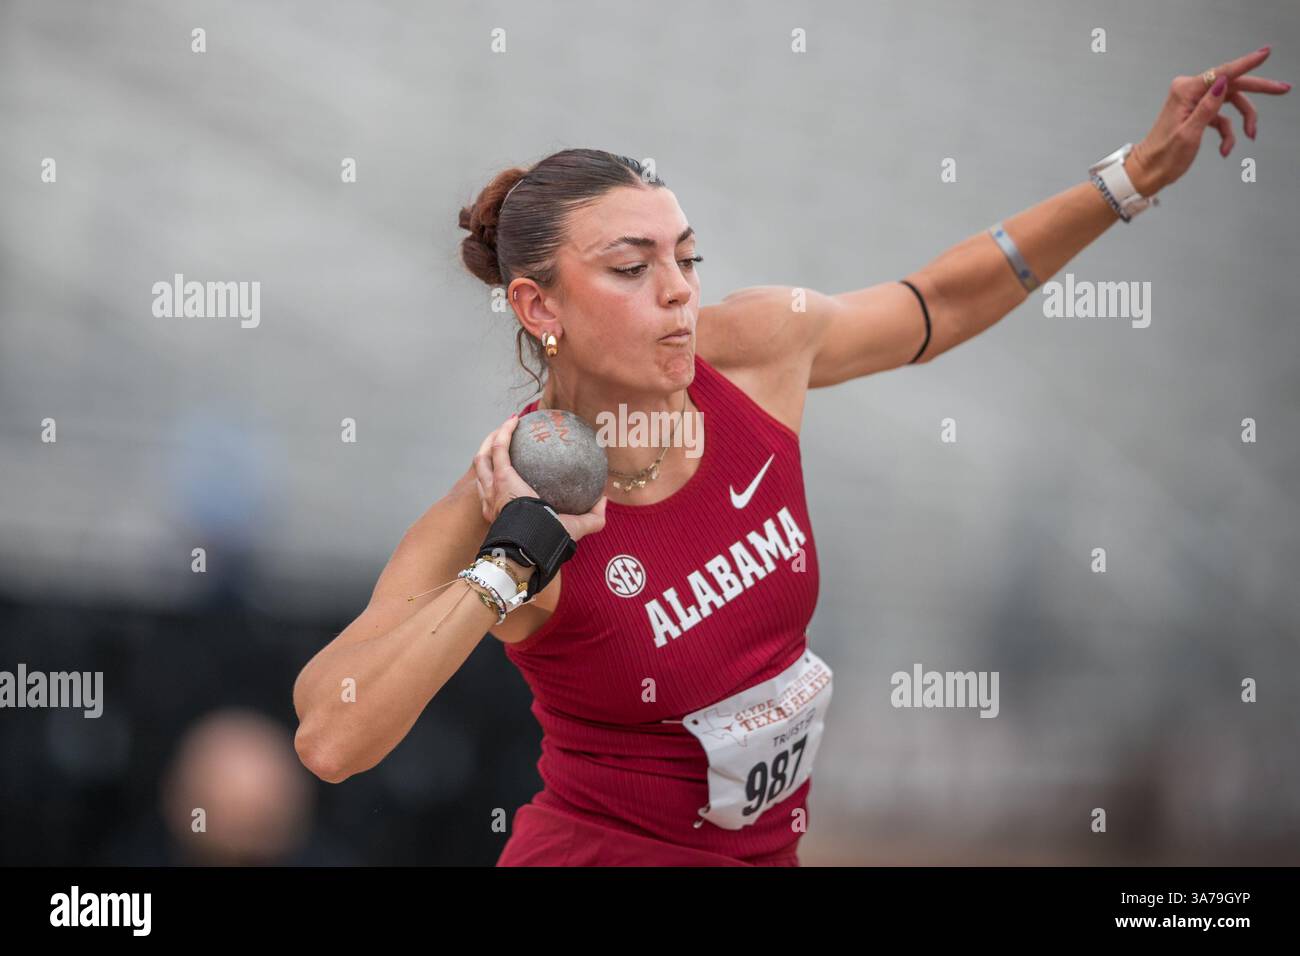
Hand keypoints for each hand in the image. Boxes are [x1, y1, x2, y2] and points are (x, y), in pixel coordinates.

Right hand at [472, 415, 607, 540]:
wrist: (535, 542)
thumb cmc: (549, 539)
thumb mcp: (575, 528)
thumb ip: (593, 517)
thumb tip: (605, 499)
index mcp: (504, 513)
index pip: (497, 496)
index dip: (499, 481)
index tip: (511, 469)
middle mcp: (493, 500)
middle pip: (482, 473)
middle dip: (487, 456)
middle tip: (500, 442)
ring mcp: (493, 488)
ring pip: (481, 459)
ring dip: (489, 442)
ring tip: (504, 427)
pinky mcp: (501, 476)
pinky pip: (499, 448)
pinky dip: (504, 432)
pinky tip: (516, 419)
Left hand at [1126, 46, 1289, 195]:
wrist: (1148, 172)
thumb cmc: (1163, 156)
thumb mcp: (1189, 133)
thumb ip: (1207, 107)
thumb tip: (1222, 83)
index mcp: (1185, 91)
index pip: (1222, 73)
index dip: (1246, 63)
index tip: (1265, 53)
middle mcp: (1189, 92)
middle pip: (1231, 84)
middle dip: (1258, 90)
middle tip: (1283, 89)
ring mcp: (1193, 102)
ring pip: (1231, 102)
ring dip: (1242, 120)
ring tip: (1249, 136)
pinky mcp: (1197, 114)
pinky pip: (1222, 117)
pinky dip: (1228, 133)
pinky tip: (1225, 148)